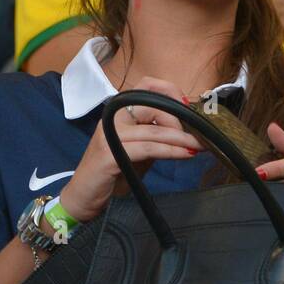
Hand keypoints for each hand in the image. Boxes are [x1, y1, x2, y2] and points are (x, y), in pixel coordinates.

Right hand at [60, 78, 203, 223]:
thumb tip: (188, 130)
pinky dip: (171, 151)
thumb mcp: (139, 150)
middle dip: (180, 121)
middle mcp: (112, 117)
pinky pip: (148, 147)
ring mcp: (109, 133)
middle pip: (154, 106)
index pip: (146, 86)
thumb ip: (157, 136)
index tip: (190, 107)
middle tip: (197, 137)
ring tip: (199, 146)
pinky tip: (184, 155)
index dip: (170, 91)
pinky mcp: (110, 153)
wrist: (84, 197)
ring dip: (182, 138)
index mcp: (118, 112)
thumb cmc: (111, 174)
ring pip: (154, 130)